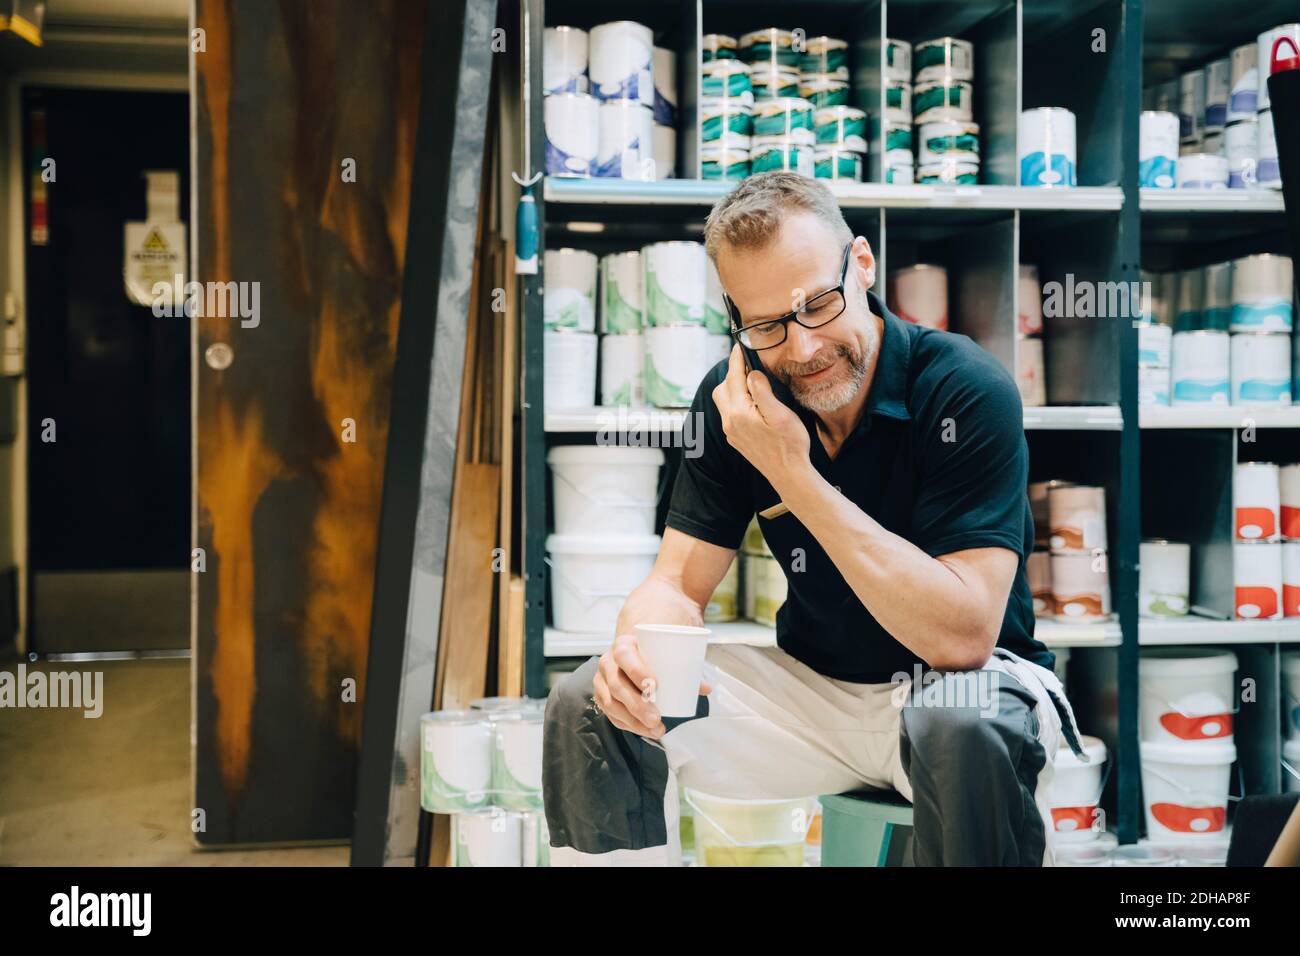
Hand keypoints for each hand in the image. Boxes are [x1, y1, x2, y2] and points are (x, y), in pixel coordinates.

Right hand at [593, 633, 711, 738]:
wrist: (635, 651)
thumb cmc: (653, 651)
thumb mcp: (667, 652)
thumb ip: (687, 667)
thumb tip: (706, 688)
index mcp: (623, 645)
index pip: (624, 655)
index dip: (637, 671)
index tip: (656, 686)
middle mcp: (608, 662)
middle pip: (617, 684)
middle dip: (637, 705)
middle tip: (657, 718)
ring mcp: (602, 681)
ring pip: (612, 703)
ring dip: (633, 720)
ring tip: (656, 729)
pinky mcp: (602, 696)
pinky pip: (611, 714)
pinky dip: (628, 724)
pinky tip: (643, 731)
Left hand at [712, 345, 810, 490]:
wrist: (789, 475)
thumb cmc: (790, 445)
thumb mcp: (780, 414)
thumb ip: (762, 392)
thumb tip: (751, 373)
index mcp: (739, 413)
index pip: (733, 378)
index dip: (737, 359)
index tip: (739, 346)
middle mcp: (730, 422)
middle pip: (723, 388)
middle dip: (733, 373)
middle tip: (748, 363)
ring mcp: (732, 432)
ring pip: (724, 401)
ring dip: (733, 388)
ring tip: (750, 381)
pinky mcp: (736, 439)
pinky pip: (729, 413)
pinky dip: (736, 401)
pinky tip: (751, 402)